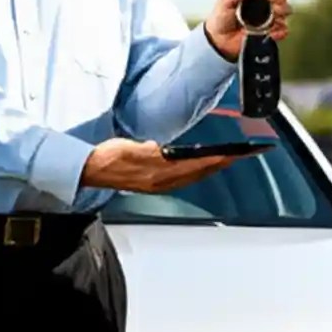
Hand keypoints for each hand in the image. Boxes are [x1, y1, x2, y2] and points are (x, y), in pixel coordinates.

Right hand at [79, 138, 241, 192]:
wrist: (92, 170)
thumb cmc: (108, 156)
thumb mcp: (128, 147)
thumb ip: (145, 150)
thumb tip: (157, 150)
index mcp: (156, 172)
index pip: (193, 164)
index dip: (214, 159)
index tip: (232, 154)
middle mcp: (161, 181)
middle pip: (197, 172)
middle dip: (219, 164)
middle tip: (239, 155)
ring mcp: (159, 184)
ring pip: (192, 177)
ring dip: (210, 169)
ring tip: (226, 160)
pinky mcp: (155, 184)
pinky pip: (183, 180)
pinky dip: (197, 173)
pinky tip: (200, 168)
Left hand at [204, 0, 291, 60]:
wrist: (220, 41)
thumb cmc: (220, 19)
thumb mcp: (222, 4)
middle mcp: (264, 2)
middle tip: (275, 2)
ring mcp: (269, 16)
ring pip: (285, 10)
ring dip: (282, 11)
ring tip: (275, 16)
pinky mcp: (271, 31)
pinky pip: (282, 30)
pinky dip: (280, 31)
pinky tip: (271, 33)